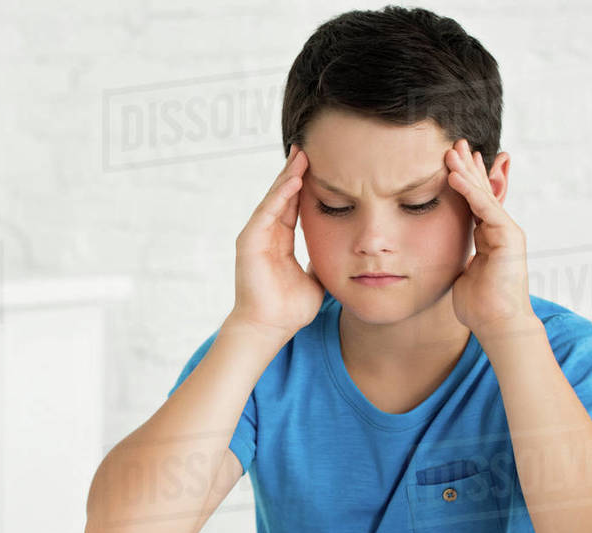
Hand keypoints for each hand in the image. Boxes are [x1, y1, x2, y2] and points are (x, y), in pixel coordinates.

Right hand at [229, 143, 324, 344]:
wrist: (269, 328)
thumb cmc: (289, 309)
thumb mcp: (315, 278)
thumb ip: (322, 261)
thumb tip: (342, 252)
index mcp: (280, 242)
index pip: (294, 206)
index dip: (306, 186)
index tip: (320, 165)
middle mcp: (266, 235)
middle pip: (282, 196)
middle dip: (296, 171)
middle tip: (309, 146)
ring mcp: (256, 237)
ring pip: (274, 199)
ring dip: (288, 176)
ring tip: (303, 154)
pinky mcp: (249, 242)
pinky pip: (267, 211)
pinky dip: (279, 195)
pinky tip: (293, 179)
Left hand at [445, 139, 533, 339]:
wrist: (498, 324)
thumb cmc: (479, 306)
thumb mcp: (462, 273)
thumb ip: (457, 257)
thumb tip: (439, 254)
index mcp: (489, 238)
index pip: (476, 202)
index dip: (465, 181)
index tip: (452, 162)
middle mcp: (500, 230)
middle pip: (482, 192)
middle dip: (468, 167)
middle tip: (455, 143)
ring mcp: (507, 232)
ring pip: (484, 195)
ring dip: (466, 171)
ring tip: (451, 151)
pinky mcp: (509, 237)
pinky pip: (486, 208)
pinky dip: (470, 191)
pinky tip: (455, 176)